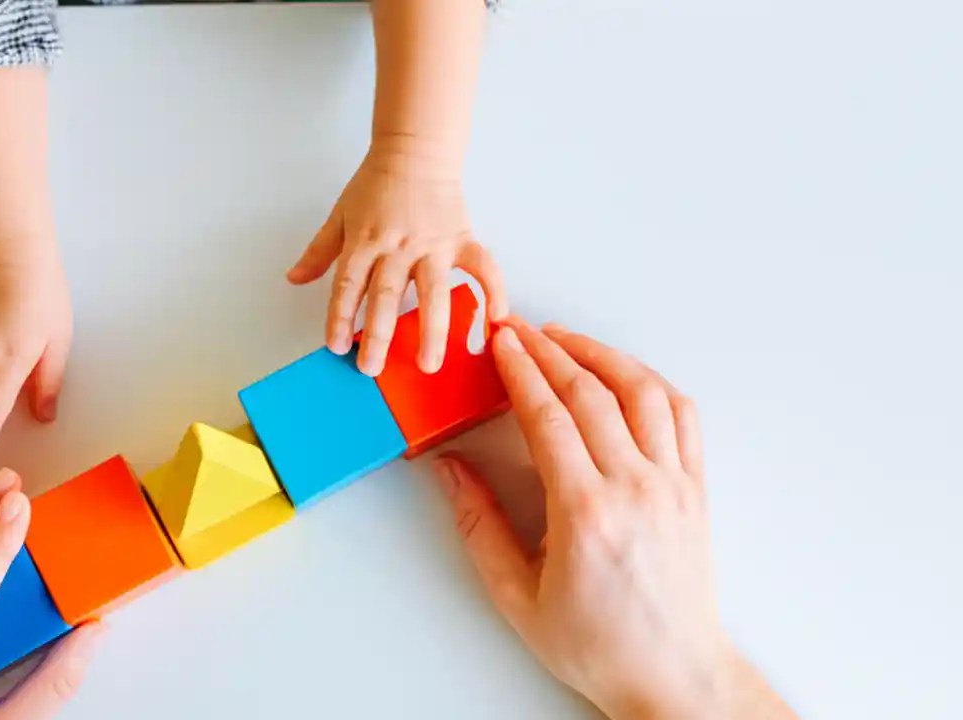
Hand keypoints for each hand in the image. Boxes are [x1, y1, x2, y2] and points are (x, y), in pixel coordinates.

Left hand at [287, 143, 506, 376]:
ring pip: (433, 292)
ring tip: (428, 364)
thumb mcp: (340, 214)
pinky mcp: (462, 239)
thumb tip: (294, 279)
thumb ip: (319, 251)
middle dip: (378, 335)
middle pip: (386, 295)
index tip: (337, 346)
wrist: (416, 149)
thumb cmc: (377, 183)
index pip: (349, 285)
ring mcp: (433, 244)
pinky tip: (495, 321)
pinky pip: (482, 268)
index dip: (340, 316)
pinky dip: (493, 291)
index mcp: (365, 241)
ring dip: (432, 330)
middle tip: (372, 369)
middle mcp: (398, 246)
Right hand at [435, 320, 793, 718]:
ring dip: (602, 354)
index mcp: (586, 513)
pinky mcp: (696, 489)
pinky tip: (626, 373)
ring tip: (567, 338)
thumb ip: (477, 526)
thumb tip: (449, 471)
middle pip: (591, 393)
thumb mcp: (516, 596)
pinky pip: (683, 415)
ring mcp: (673, 484)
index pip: (548, 417)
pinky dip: (651, 382)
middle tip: (519, 330)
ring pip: (643, 391)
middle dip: (549, 350)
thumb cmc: (598, 645)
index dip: (520, 370)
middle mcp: (636, 488)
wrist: (672, 675)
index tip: (500, 342)